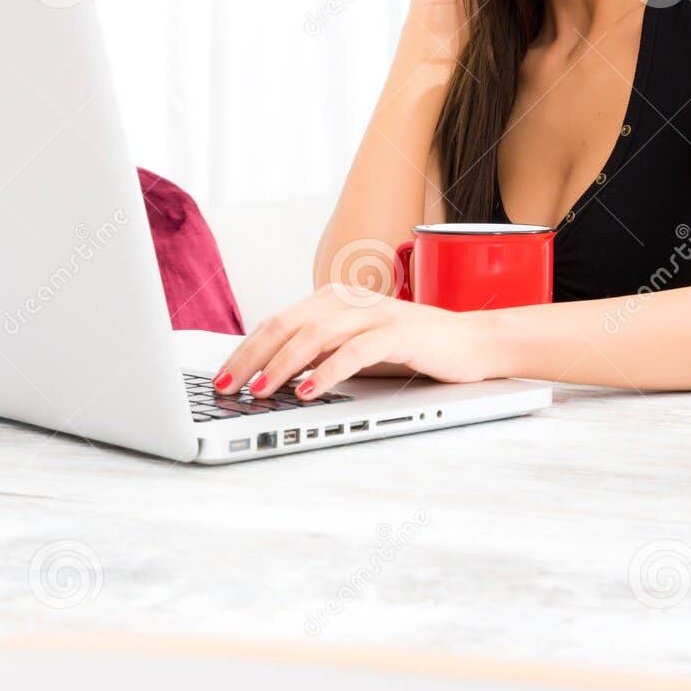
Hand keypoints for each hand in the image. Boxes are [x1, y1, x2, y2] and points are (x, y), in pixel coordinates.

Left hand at [211, 287, 500, 399]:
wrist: (469, 343)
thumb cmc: (408, 349)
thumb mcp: (352, 348)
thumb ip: (317, 353)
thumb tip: (266, 376)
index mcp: (331, 299)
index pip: (276, 323)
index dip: (244, 350)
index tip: (220, 379)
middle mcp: (348, 300)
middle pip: (285, 325)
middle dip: (250, 358)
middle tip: (227, 387)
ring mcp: (373, 313)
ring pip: (314, 336)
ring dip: (282, 366)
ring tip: (261, 391)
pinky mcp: (398, 332)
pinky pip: (355, 350)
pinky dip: (328, 371)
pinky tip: (309, 390)